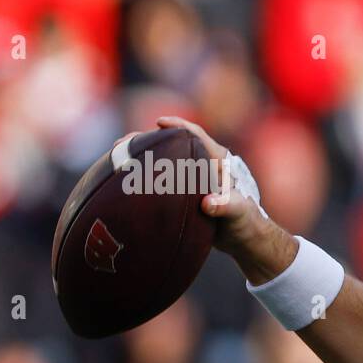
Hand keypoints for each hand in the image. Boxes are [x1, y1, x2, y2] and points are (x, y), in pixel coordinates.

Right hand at [135, 116, 295, 283]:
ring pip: (164, 161)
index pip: (196, 135)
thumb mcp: (239, 213)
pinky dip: (144, 177)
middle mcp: (203, 165)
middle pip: (173, 144)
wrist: (243, 239)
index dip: (179, 126)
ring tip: (116, 156)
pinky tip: (124, 180)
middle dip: (148, 140)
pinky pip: (161, 180)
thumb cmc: (246, 222)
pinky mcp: (184, 192)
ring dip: (141, 157)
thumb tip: (208, 203)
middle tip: (124, 143)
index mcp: (218, 162)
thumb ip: (226, 206)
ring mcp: (192, 178)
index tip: (160, 123)